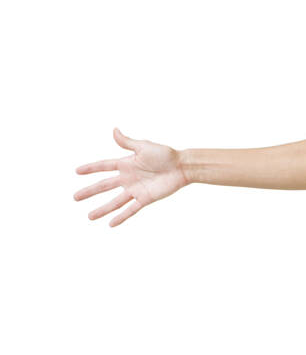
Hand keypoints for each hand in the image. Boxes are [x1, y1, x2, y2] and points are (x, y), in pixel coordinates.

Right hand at [73, 127, 187, 226]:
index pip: (103, 167)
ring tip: (89, 217)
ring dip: (102, 209)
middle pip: (104, 186)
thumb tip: (114, 130)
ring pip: (114, 202)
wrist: (182, 167)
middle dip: (90, 192)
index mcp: (125, 163)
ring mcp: (135, 190)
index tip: (77, 171)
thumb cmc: (165, 154)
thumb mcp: (144, 146)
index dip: (90, 169)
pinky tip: (110, 224)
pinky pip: (130, 209)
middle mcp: (127, 178)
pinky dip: (121, 217)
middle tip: (75, 197)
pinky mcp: (145, 199)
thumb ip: (127, 142)